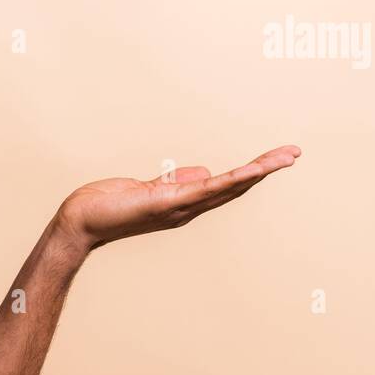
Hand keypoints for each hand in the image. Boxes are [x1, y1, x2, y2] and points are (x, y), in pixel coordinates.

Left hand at [54, 145, 301, 253]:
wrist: (81, 221)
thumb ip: (174, 181)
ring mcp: (179, 207)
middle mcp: (187, 209)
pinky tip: (250, 171)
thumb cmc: (108, 204)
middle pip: (234, 187)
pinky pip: (205, 189)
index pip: (224, 186)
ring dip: (257, 172)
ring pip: (226, 188)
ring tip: (283, 157)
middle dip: (266, 170)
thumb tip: (202, 173)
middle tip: (294, 153)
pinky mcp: (166, 203)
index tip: (275, 158)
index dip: (252, 173)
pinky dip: (230, 180)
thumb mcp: (146, 187)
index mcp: (183, 203)